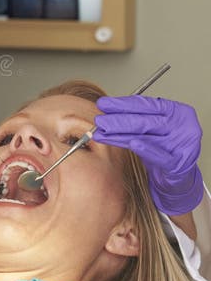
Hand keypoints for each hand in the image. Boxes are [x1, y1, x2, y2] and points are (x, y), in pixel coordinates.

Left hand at [93, 96, 203, 215]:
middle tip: (99, 120)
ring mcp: (181, 144)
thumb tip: (106, 111)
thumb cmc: (164, 148)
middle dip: (118, 120)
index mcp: (176, 112)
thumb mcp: (152, 130)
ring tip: (102, 132)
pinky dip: (144, 149)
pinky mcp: (178, 163)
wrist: (179, 175)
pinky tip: (132, 143)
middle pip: (144, 120)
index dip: (123, 104)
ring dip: (121, 134)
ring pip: (146, 136)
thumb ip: (135, 119)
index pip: (146, 104)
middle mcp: (181, 126)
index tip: (104, 104)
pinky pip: (159, 155)